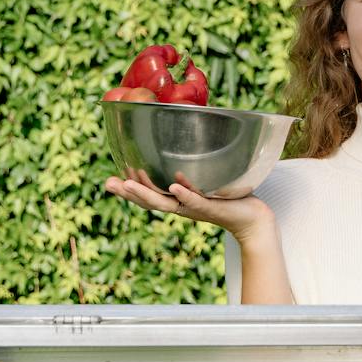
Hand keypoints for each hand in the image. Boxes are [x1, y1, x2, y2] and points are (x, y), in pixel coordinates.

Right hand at [104, 169, 274, 244]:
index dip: (127, 191)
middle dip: (129, 193)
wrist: (252, 218)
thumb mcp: (206, 182)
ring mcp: (195, 208)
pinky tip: (174, 185)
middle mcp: (182, 206)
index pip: (147, 196)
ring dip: (147, 194)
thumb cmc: (228, 197)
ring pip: (167, 203)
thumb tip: (183, 143)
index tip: (109, 182)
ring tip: (129, 183)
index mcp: (177, 201)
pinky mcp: (212, 206)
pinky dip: (184, 194)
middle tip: (109, 183)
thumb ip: (193, 169)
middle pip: (150, 201)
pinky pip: (196, 201)